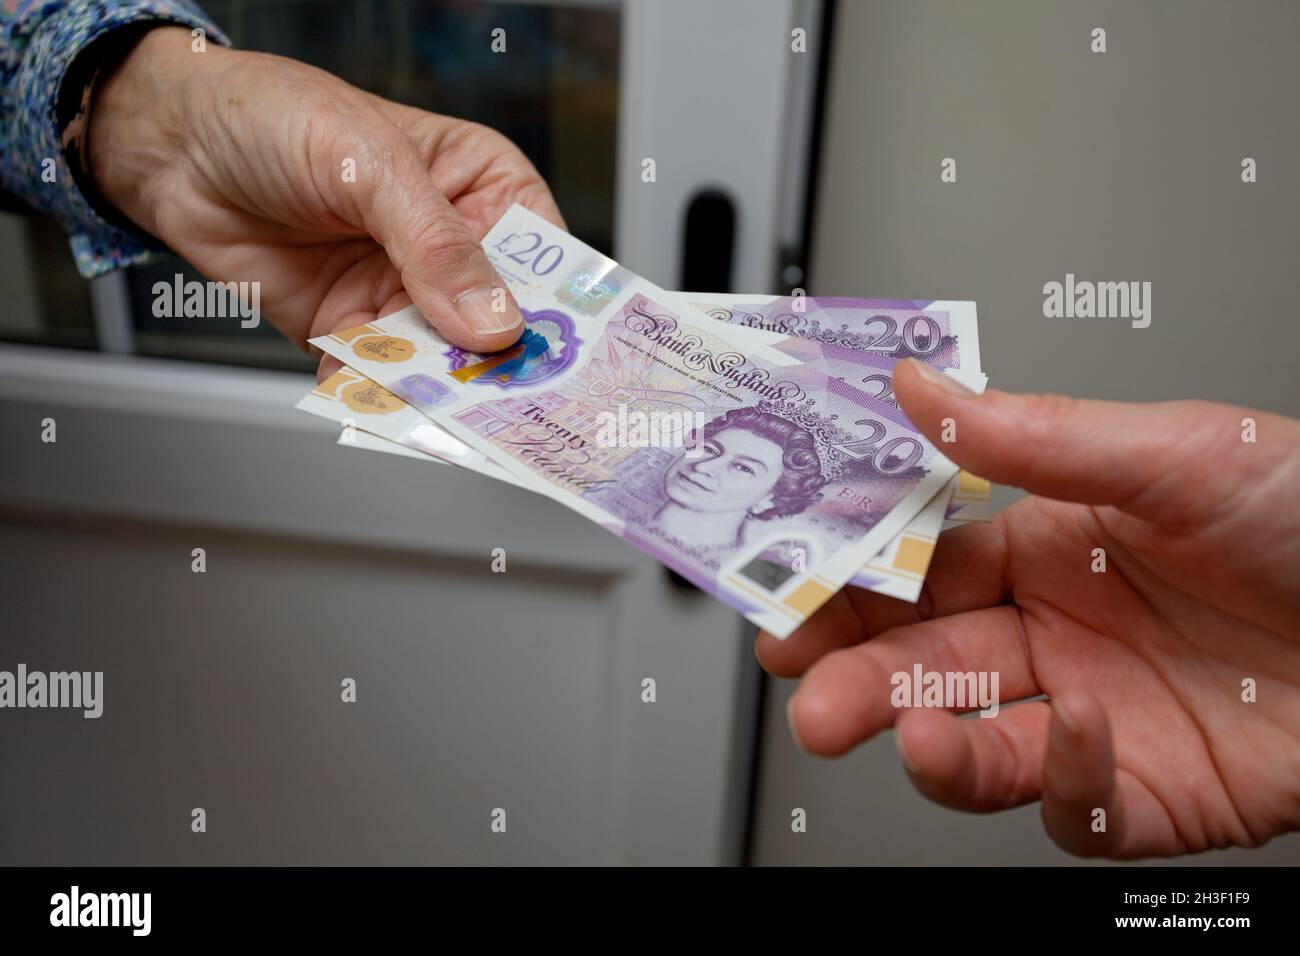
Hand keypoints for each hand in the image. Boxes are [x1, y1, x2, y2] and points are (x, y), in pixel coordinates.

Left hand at [88, 27, 563, 376]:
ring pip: (443, 361)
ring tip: (440, 415)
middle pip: (498, 325)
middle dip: (499, 366)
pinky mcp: (353, 331)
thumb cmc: (276, 116)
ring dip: (437, 391)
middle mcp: (452, 250)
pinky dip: (376, 398)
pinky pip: (380, 378)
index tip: (567, 360)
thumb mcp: (368, 164)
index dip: (560, 311)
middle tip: (508, 407)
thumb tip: (494, 321)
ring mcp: (404, 295)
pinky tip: (376, 408)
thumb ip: (435, 245)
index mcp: (483, 189)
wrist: (171, 146)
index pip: (544, 260)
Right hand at [759, 359, 1299, 857]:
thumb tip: (919, 386)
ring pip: (974, 744)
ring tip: (917, 735)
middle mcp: (1058, 634)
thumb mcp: (1176, 453)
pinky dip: (1060, 779)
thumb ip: (1033, 436)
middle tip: (808, 688)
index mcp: (1049, 548)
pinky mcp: (1145, 791)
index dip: (847, 583)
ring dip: (931, 744)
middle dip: (855, 677)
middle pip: (923, 663)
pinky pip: (1071, 804)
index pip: (916, 570)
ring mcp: (1094, 715)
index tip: (788, 589)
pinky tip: (1078, 734)